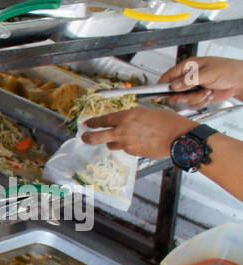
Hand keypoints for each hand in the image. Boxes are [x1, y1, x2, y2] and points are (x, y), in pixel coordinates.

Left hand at [80, 108, 196, 159]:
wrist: (179, 137)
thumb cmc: (168, 122)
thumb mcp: (147, 113)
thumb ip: (132, 118)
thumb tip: (125, 121)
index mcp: (127, 115)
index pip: (103, 120)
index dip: (93, 123)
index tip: (87, 124)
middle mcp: (123, 129)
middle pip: (96, 136)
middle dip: (88, 137)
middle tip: (84, 137)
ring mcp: (127, 143)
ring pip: (111, 144)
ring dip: (113, 142)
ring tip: (124, 138)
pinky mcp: (133, 152)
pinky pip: (125, 149)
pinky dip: (128, 146)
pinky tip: (140, 142)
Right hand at [159, 56, 242, 106]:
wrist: (240, 81)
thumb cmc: (228, 70)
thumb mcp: (208, 73)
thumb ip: (189, 79)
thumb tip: (174, 85)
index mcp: (188, 67)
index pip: (169, 76)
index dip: (162, 85)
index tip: (159, 93)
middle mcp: (189, 78)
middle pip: (174, 91)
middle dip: (182, 95)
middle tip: (188, 95)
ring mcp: (193, 87)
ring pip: (183, 99)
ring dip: (195, 98)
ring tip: (206, 91)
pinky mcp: (198, 96)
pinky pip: (192, 104)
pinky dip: (201, 102)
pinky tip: (209, 95)